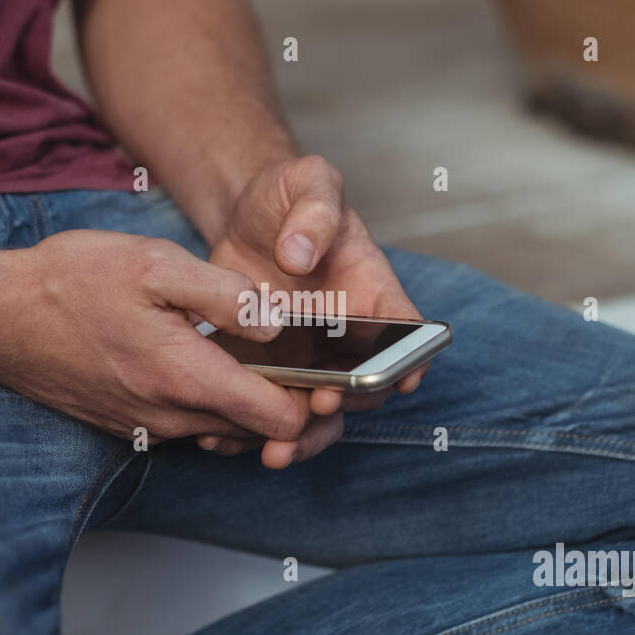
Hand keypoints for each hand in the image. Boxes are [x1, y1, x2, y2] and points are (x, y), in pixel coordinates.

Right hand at [0, 229, 313, 450]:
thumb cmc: (71, 282)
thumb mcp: (155, 264)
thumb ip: (226, 297)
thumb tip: (280, 323)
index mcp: (185, 377)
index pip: (281, 420)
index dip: (311, 397)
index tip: (319, 364)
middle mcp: (170, 417)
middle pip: (260, 433)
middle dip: (288, 402)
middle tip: (297, 357)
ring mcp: (149, 429)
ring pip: (225, 431)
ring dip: (249, 403)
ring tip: (254, 356)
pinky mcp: (132, 428)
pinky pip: (192, 426)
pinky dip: (211, 403)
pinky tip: (205, 362)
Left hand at [202, 155, 429, 465]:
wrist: (244, 218)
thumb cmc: (288, 196)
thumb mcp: (307, 182)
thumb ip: (313, 208)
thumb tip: (301, 253)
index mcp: (374, 292)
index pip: (408, 332)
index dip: (411, 359)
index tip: (402, 380)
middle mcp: (350, 336)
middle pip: (365, 387)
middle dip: (345, 406)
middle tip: (317, 408)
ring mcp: (313, 358)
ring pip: (319, 413)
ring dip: (301, 438)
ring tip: (273, 453)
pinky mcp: (273, 370)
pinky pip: (272, 408)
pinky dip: (253, 429)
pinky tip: (223, 437)